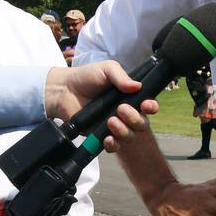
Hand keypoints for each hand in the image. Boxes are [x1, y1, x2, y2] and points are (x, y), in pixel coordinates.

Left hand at [44, 61, 159, 151]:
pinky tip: (108, 139)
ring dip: (124, 131)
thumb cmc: (87, 77)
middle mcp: (126, 113)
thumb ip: (122, 76)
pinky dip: (114, 144)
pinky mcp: (102, 136)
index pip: (148, 106)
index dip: (151, 108)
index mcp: (130, 97)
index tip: (146, 106)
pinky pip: (114, 146)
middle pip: (142, 124)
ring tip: (110, 121)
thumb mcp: (106, 69)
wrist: (64, 90)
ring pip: (130, 136)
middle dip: (135, 119)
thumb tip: (137, 86)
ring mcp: (115, 126)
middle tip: (120, 109)